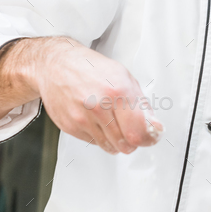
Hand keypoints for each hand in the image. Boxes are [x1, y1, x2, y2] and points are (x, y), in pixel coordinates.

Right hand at [22, 37, 162, 154]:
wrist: (56, 64)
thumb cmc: (91, 68)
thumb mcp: (124, 77)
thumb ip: (142, 104)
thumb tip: (154, 127)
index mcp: (117, 92)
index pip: (138, 132)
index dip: (148, 139)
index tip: (150, 138)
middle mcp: (99, 106)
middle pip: (125, 144)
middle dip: (133, 141)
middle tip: (131, 131)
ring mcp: (82, 118)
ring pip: (109, 147)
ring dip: (116, 141)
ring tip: (114, 123)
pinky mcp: (70, 126)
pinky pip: (93, 142)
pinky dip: (99, 136)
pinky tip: (96, 120)